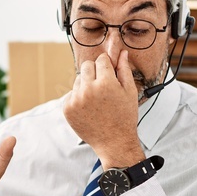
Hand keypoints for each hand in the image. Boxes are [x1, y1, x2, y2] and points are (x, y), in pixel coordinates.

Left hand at [63, 51, 145, 169]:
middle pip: (86, 65)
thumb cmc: (124, 118)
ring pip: (78, 79)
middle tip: (103, 87)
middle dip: (95, 72)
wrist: (114, 143)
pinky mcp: (67, 109)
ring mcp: (76, 100)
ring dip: (86, 85)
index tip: (110, 74)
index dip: (107, 66)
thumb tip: (122, 52)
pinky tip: (89, 109)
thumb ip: (124, 69)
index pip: (101, 59)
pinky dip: (78, 98)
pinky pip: (71, 93)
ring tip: (97, 101)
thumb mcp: (130, 92)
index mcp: (105, 83)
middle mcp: (88, 90)